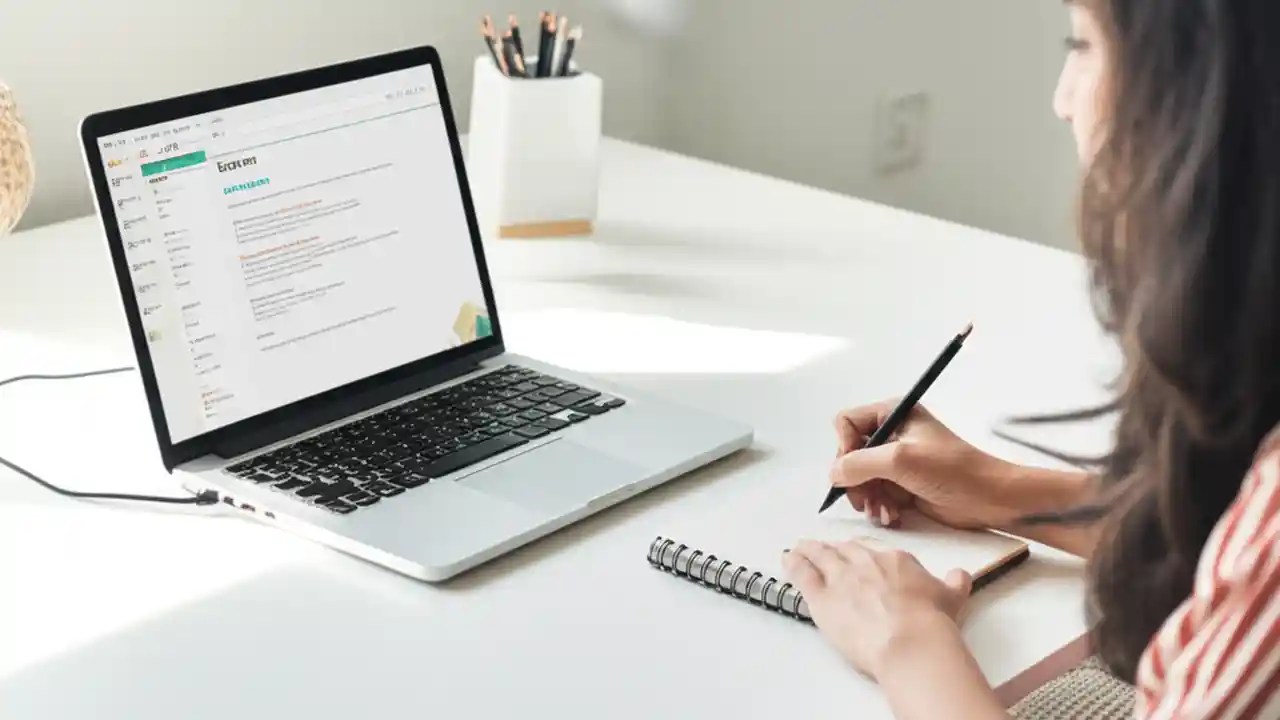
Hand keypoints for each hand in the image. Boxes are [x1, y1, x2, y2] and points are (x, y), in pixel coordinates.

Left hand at [783, 539, 971, 679]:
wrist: (910, 639)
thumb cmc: (930, 621)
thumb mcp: (951, 597)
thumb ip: (954, 583)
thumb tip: (960, 576)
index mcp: (894, 560)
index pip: (871, 549)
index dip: (860, 551)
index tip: (855, 552)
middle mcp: (864, 563)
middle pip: (843, 550)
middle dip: (833, 549)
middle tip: (824, 549)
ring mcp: (841, 578)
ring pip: (820, 556)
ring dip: (809, 550)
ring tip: (800, 548)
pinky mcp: (822, 598)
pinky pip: (803, 574)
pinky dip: (793, 565)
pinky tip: (788, 560)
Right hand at [832, 401, 1016, 529]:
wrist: (988, 498)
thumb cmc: (953, 470)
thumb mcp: (900, 460)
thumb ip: (859, 464)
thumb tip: (833, 473)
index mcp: (893, 414)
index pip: (847, 423)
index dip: (845, 447)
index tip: (853, 468)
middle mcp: (892, 434)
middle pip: (850, 455)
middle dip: (855, 480)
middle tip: (863, 500)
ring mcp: (897, 461)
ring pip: (860, 478)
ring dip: (867, 498)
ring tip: (881, 512)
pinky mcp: (903, 484)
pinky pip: (875, 494)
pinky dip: (879, 507)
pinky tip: (891, 516)